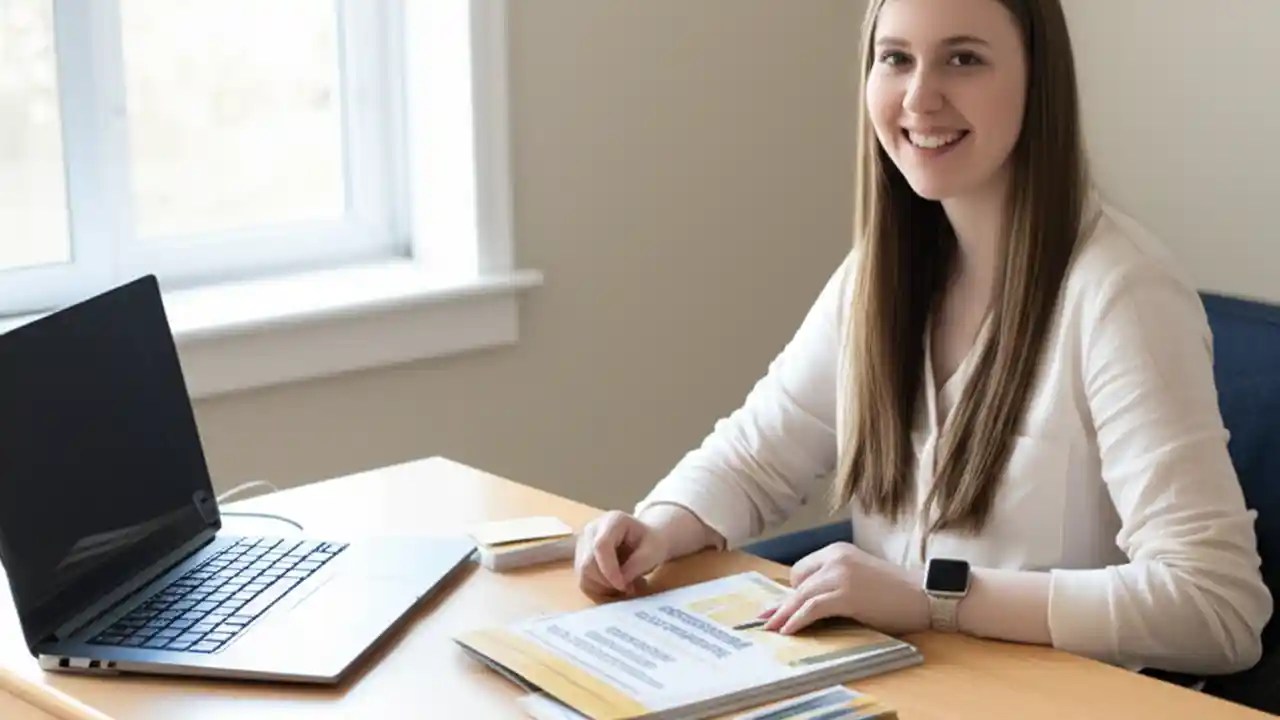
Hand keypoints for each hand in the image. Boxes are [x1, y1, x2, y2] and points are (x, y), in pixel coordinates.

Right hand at [575, 511, 669, 599]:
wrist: (646, 537)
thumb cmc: (652, 542)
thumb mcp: (652, 552)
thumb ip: (636, 566)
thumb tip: (620, 582)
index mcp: (612, 521)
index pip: (601, 546)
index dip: (609, 570)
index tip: (624, 586)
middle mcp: (592, 529)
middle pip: (587, 563)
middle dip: (607, 582)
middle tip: (629, 588)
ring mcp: (583, 543)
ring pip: (583, 574)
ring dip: (603, 588)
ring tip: (624, 586)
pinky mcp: (580, 557)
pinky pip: (583, 580)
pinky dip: (598, 590)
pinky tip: (614, 586)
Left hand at [760, 542, 929, 635]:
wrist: (925, 595)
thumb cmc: (896, 591)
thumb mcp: (860, 576)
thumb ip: (835, 581)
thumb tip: (806, 601)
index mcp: (838, 550)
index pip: (802, 569)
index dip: (794, 591)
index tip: (783, 607)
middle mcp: (836, 557)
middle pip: (797, 582)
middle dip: (782, 604)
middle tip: (764, 619)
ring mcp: (841, 575)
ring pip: (801, 596)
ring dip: (783, 615)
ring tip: (770, 630)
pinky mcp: (846, 594)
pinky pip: (812, 608)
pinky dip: (797, 620)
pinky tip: (788, 631)